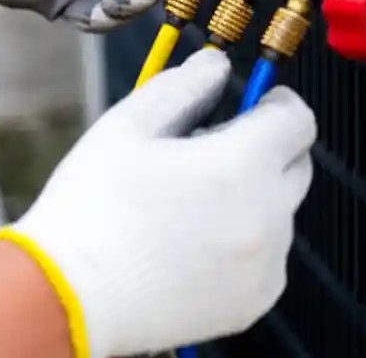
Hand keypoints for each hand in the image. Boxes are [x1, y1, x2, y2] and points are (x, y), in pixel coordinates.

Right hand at [0, 50, 315, 356]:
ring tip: (190, 207)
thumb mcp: (129, 126)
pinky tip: (194, 246)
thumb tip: (218, 65)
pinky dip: (246, 245)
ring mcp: (265, 265)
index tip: (254, 106)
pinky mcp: (254, 301)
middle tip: (213, 155)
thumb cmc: (92, 208)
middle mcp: (268, 217)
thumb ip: (184, 85)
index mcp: (243, 166)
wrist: (67, 300)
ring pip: (280, 213)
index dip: (277, 104)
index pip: (298, 120)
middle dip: (267, 150)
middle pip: (297, 165)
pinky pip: (268, 258)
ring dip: (254, 199)